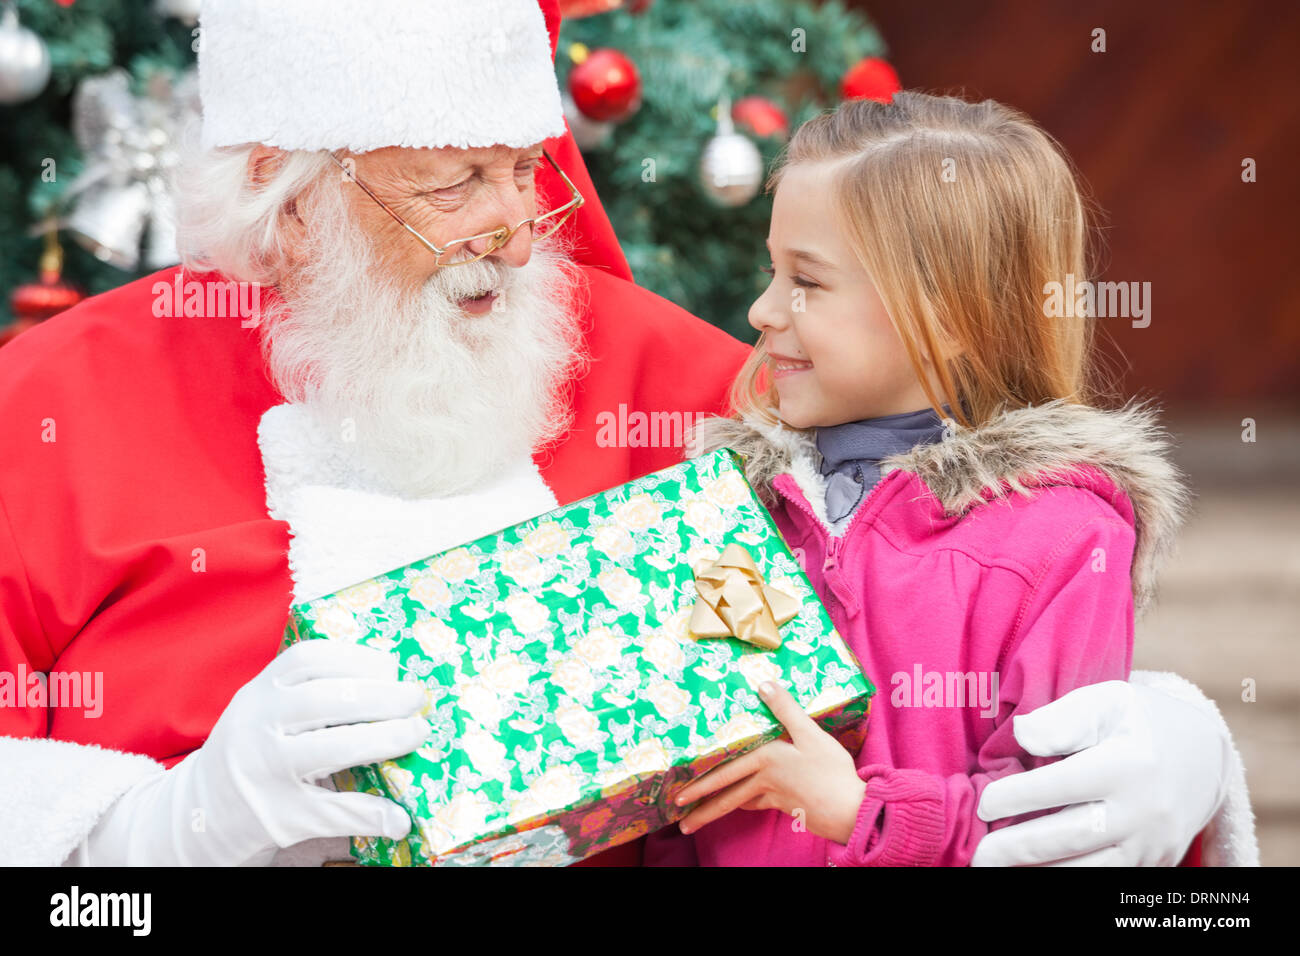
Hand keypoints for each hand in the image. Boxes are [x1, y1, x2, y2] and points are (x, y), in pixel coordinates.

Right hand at [70, 639, 430, 865]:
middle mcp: (259, 725)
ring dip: (386, 740)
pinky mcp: (278, 816)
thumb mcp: (263, 711)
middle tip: (416, 699)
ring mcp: (266, 771)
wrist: (195, 816)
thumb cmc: (250, 752)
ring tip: (417, 735)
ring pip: (334, 749)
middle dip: (383, 696)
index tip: (391, 666)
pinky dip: (372, 813)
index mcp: (260, 692)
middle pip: (328, 699)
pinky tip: (398, 817)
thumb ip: (307, 694)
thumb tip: (388, 680)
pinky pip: (334, 811)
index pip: (310, 658)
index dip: (357, 657)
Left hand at [673, 681, 865, 843]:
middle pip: (726, 797)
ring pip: (739, 804)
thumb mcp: (811, 733)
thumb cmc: (831, 771)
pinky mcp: (787, 805)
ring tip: (701, 818)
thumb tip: (763, 684)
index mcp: (765, 760)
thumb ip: (786, 709)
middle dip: (702, 809)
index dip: (700, 785)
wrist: (851, 809)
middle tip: (680, 823)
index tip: (678, 795)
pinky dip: (746, 804)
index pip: (725, 773)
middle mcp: (764, 780)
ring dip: (719, 811)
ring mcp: (775, 796)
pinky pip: (758, 804)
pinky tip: (745, 802)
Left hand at [972, 680, 1229, 865]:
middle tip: (980, 855)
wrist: (1203, 756)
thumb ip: (1064, 718)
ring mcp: (1152, 845)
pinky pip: (1108, 881)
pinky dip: (1070, 877)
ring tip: (999, 868)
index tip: (983, 804)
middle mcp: (1144, 811)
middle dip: (1018, 848)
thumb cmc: (1140, 722)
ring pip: (1090, 871)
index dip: (1016, 798)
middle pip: (1072, 837)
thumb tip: (1022, 737)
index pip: (1061, 786)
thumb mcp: (1107, 701)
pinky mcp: (1154, 865)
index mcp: (1129, 764)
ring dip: (1041, 872)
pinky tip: (1036, 872)